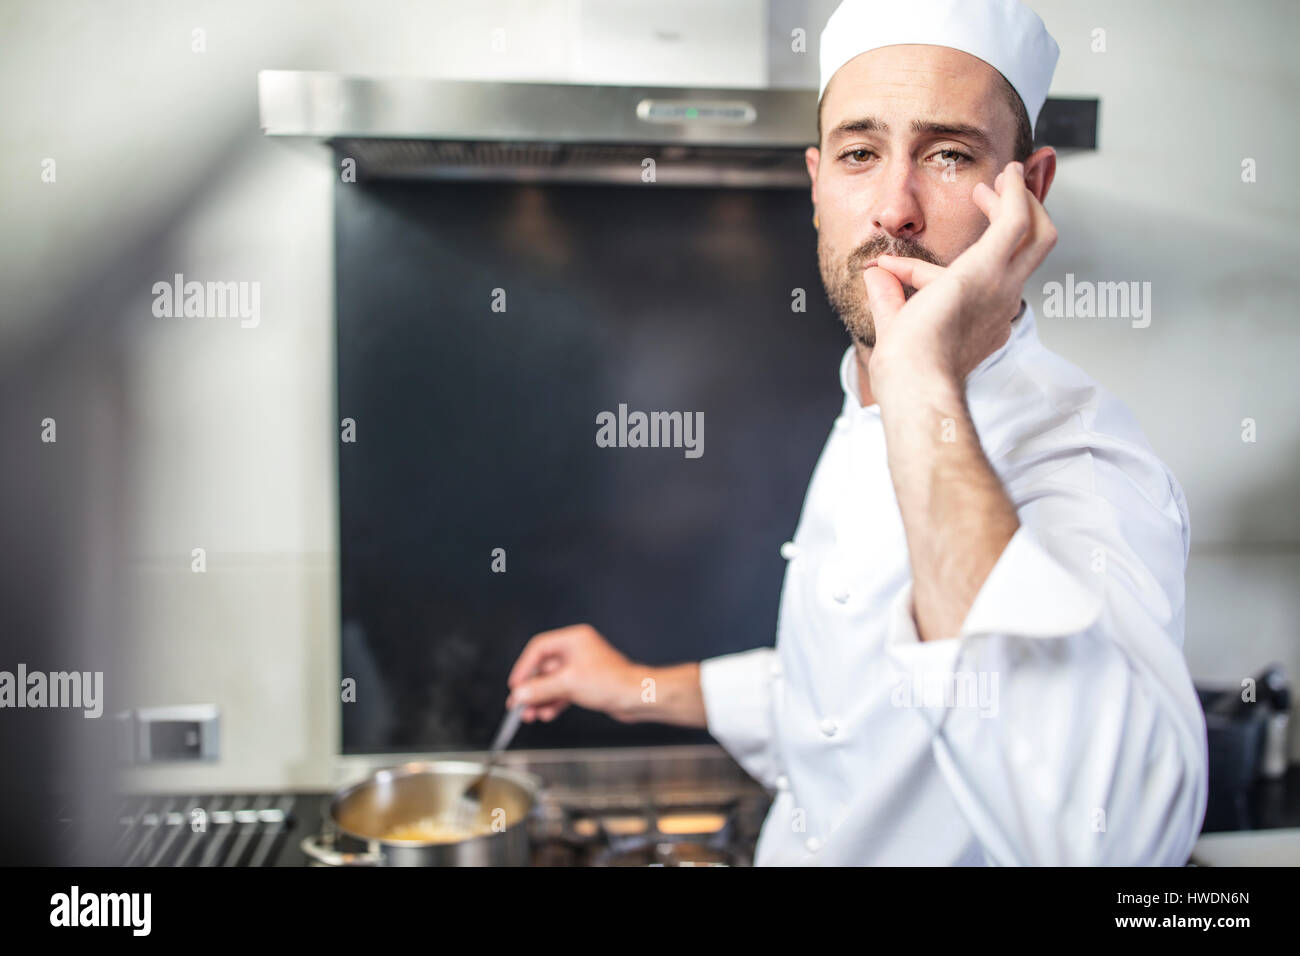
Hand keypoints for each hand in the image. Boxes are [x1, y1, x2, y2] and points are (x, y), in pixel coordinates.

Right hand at [505, 624, 640, 722]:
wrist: (637, 698)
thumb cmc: (613, 682)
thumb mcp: (569, 684)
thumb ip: (540, 689)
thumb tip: (519, 694)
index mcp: (574, 640)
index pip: (539, 648)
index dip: (524, 667)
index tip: (515, 684)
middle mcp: (576, 651)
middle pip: (544, 668)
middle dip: (531, 688)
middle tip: (519, 704)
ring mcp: (581, 668)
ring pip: (552, 682)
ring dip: (540, 698)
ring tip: (531, 714)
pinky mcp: (585, 683)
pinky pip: (562, 691)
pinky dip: (553, 702)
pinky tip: (547, 713)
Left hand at [863, 161, 1057, 397]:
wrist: (914, 377)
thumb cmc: (905, 366)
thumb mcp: (896, 323)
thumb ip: (888, 296)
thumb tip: (873, 272)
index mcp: (983, 322)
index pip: (968, 287)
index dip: (928, 272)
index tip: (896, 265)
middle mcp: (1002, 304)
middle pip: (1033, 251)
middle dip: (1024, 217)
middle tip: (1001, 192)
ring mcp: (1002, 286)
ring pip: (1037, 233)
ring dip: (1023, 201)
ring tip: (1005, 178)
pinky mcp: (990, 267)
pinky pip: (1017, 220)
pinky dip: (1014, 194)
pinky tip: (1004, 175)